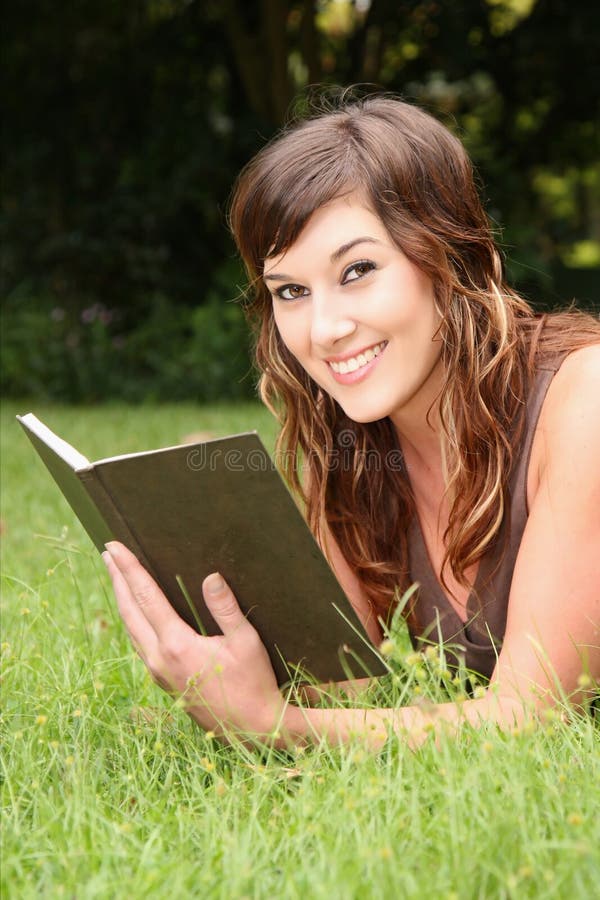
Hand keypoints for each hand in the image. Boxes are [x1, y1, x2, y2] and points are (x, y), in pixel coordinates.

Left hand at [102, 541, 285, 738]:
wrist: (252, 729)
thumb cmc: (253, 684)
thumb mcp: (246, 642)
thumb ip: (225, 608)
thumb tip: (210, 577)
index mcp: (176, 645)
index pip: (145, 597)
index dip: (129, 569)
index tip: (114, 547)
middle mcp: (158, 659)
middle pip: (128, 611)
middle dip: (117, 579)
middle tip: (107, 553)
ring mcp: (157, 672)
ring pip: (130, 629)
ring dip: (121, 600)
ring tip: (116, 577)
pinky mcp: (162, 681)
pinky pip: (138, 643)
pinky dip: (132, 620)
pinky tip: (136, 614)